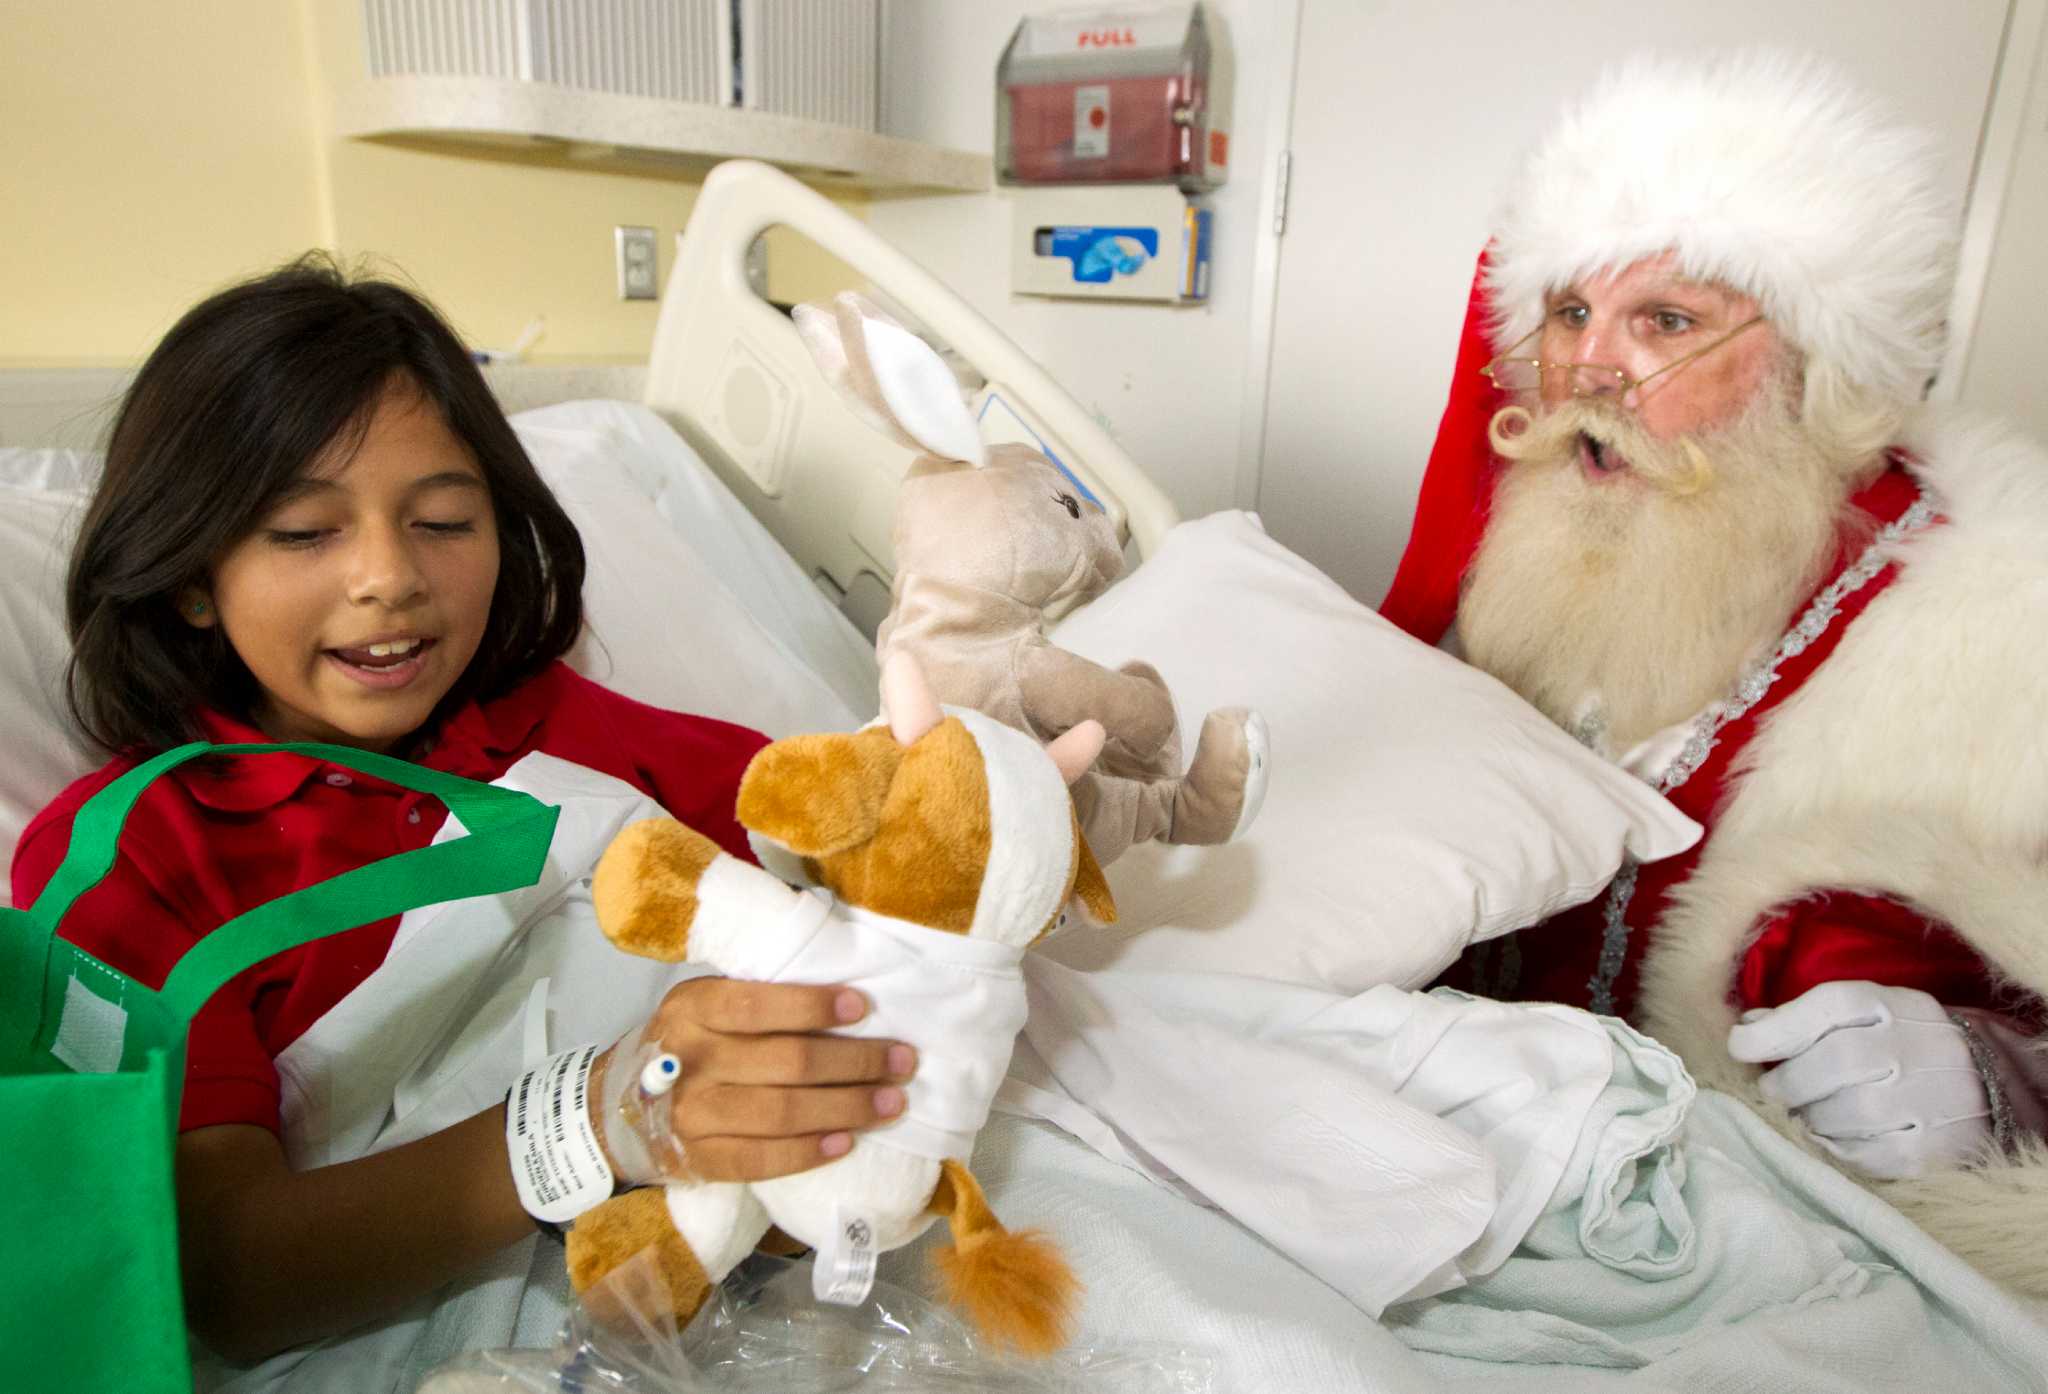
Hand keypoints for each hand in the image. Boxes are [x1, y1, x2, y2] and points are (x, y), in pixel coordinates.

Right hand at [593, 977, 916, 1184]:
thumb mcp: (705, 1002)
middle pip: (787, 1062)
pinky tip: (847, 1142)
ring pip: (782, 1112)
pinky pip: (763, 1159)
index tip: (864, 1006)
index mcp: (694, 1008)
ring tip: (891, 1102)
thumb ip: (757, 995)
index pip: (759, 1004)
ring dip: (847, 1108)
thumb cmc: (688, 1043)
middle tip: (902, 1061)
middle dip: (855, 1062)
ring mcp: (693, 1115)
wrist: (619, 1105)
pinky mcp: (701, 1159)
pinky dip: (809, 1151)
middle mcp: (691, 1060)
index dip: (815, 1006)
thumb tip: (846, 982)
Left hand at [1726, 980, 1990, 1178]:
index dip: (1775, 1030)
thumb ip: (1805, 1018)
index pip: (1829, 1006)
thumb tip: (1746, 1031)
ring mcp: (1929, 1100)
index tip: (1740, 1047)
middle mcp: (1914, 1047)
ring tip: (1808, 1115)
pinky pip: (1866, 1154)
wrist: (1991, 1082)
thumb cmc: (1903, 1043)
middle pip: (1834, 1062)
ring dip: (1811, 1119)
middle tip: (1776, 1093)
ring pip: (1845, 1114)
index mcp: (1889, 1006)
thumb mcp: (1864, 1014)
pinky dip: (1838, 1148)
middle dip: (1789, 1083)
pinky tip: (1836, 1136)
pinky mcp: (1934, 1149)